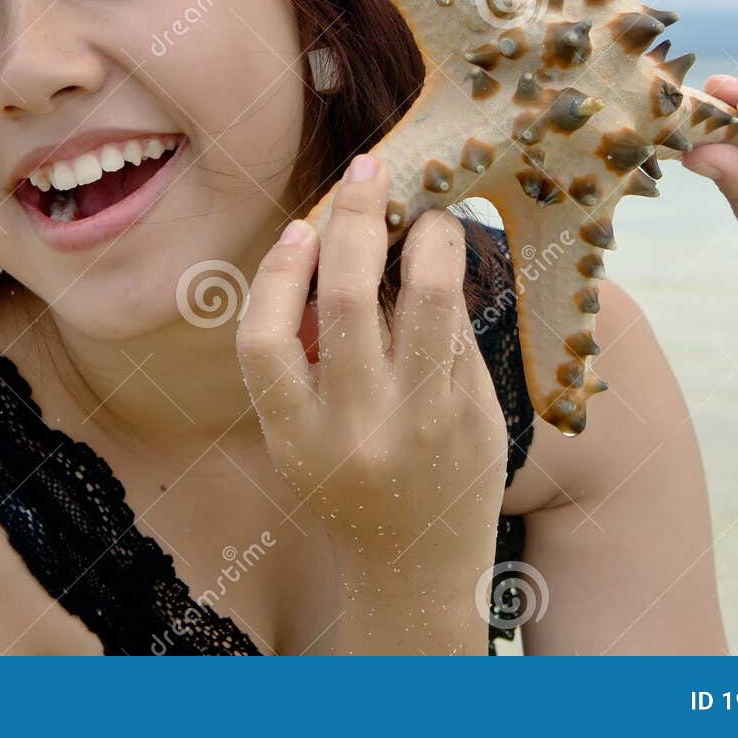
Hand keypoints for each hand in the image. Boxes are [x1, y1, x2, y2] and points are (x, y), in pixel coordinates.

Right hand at [235, 153, 508, 582]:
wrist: (416, 567)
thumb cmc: (344, 484)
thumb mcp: (296, 439)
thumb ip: (299, 360)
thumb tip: (320, 244)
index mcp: (295, 438)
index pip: (261, 340)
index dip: (274, 273)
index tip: (298, 230)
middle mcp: (358, 430)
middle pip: (347, 297)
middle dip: (356, 216)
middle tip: (368, 171)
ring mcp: (424, 423)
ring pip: (428, 297)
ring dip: (428, 235)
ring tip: (426, 209)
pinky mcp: (476, 416)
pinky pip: (461, 327)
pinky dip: (450, 286)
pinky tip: (443, 264)